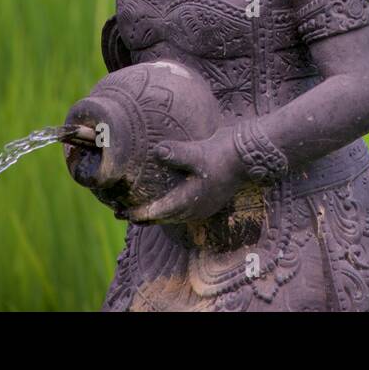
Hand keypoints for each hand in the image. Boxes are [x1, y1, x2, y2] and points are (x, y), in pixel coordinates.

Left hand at [121, 127, 246, 224]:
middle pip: (163, 218)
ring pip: (172, 214)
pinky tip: (162, 194)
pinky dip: (168, 204)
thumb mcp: (198, 154)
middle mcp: (194, 208)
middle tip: (121, 212)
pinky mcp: (205, 194)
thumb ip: (176, 154)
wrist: (248, 155)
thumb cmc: (223, 156)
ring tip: (137, 207)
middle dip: (143, 215)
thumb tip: (156, 151)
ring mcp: (201, 203)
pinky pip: (182, 206)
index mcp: (190, 202)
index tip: (123, 212)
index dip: (140, 214)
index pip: (159, 213)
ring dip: (155, 211)